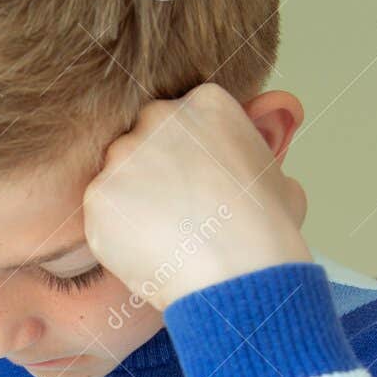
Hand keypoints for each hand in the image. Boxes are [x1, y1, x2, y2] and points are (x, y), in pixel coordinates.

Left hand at [81, 83, 310, 309]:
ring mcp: (123, 156)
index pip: (178, 121)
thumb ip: (254, 159)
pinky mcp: (98, 195)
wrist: (238, 273)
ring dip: (131, 201)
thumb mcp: (279, 178)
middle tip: (172, 211)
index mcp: (205, 102)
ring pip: (117, 175)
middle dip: (151, 171)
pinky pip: (101, 211)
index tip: (195, 184)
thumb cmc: (267, 233)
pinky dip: (116, 231)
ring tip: (162, 235)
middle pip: (141, 139)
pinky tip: (145, 248)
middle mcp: (159, 117)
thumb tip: (258, 162)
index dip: (185, 156)